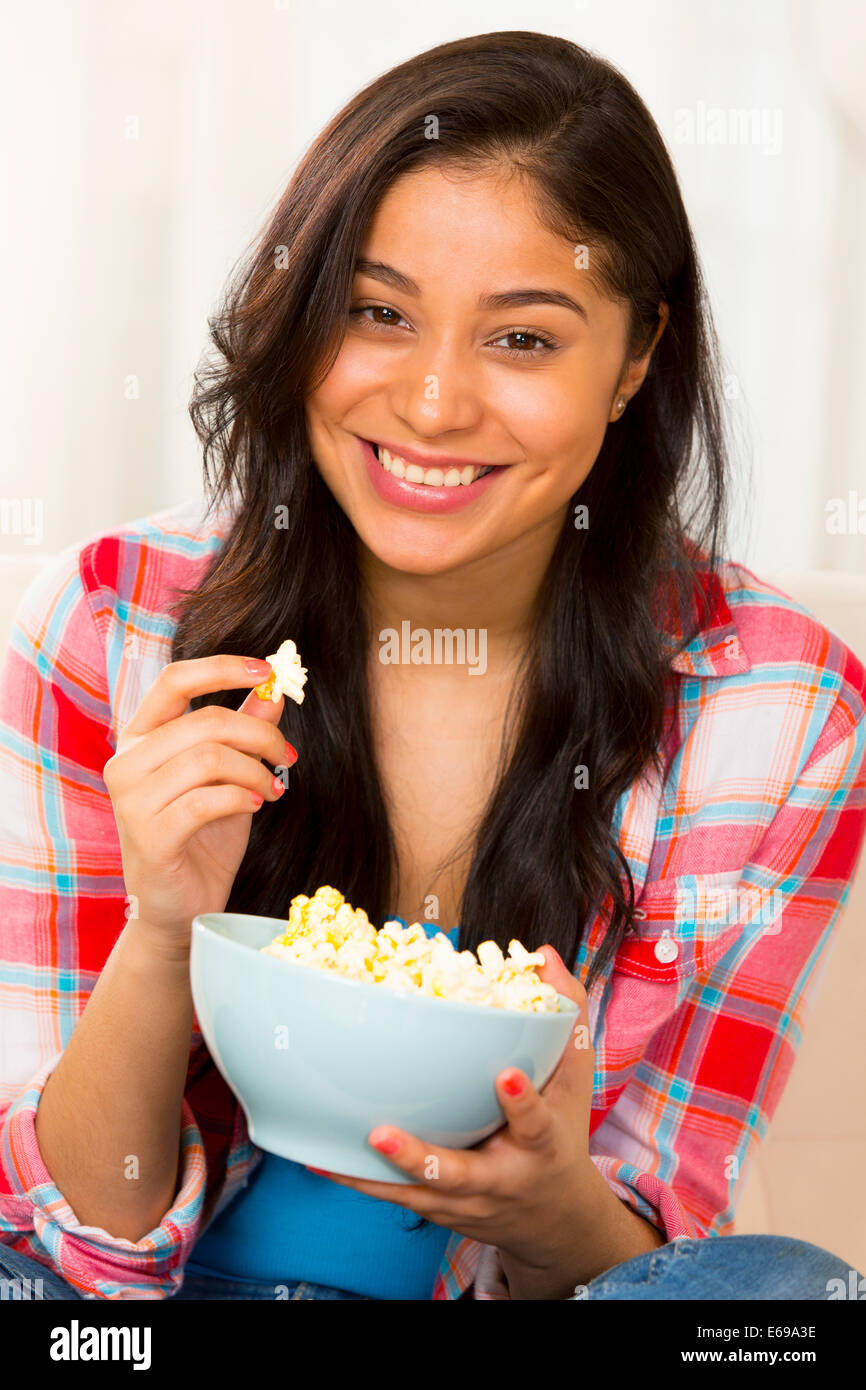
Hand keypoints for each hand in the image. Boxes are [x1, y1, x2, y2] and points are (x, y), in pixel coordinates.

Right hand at [102, 655, 295, 953]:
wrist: (181, 908)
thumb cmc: (203, 838)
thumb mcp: (231, 776)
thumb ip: (246, 731)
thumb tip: (273, 690)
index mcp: (141, 737)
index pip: (174, 680)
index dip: (222, 668)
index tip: (266, 671)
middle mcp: (127, 762)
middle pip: (206, 721)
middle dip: (260, 735)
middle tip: (286, 757)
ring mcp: (132, 800)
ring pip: (210, 758)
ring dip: (256, 771)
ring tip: (273, 789)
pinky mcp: (149, 835)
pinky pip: (206, 800)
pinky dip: (242, 798)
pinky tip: (257, 806)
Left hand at [307, 946, 595, 1292]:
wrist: (553, 1219)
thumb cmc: (563, 1134)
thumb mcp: (575, 1079)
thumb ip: (566, 1017)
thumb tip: (542, 955)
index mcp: (541, 1146)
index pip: (535, 1124)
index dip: (522, 1103)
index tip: (506, 1077)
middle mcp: (501, 1179)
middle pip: (458, 1174)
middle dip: (419, 1158)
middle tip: (380, 1133)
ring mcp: (465, 1202)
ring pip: (413, 1193)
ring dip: (371, 1174)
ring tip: (329, 1153)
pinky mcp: (437, 1211)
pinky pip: (395, 1196)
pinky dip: (359, 1180)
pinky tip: (319, 1158)